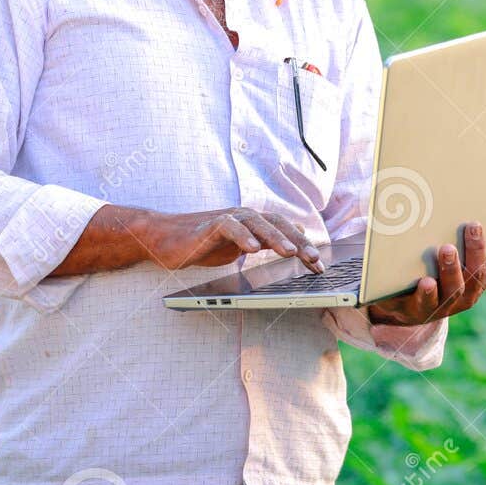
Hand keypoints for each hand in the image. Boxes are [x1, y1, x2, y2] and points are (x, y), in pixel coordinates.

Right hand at [134, 207, 321, 270]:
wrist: (165, 238)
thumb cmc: (204, 243)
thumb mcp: (241, 244)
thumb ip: (265, 241)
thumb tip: (293, 241)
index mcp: (255, 224)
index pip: (287, 231)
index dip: (305, 246)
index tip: (320, 267)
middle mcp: (246, 217)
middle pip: (278, 225)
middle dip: (299, 242)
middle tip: (314, 260)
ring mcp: (229, 219)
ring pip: (257, 223)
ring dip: (276, 237)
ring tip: (291, 252)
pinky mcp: (210, 225)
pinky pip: (229, 227)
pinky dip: (242, 236)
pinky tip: (252, 248)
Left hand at [365, 222, 485, 325]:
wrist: (402, 309)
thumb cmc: (440, 282)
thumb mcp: (466, 271)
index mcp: (475, 285)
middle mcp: (461, 297)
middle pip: (474, 277)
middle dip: (475, 252)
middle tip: (474, 227)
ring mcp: (439, 306)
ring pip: (450, 290)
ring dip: (450, 269)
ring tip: (446, 249)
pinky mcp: (414, 309)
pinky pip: (422, 303)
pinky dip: (425, 293)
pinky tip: (425, 281)